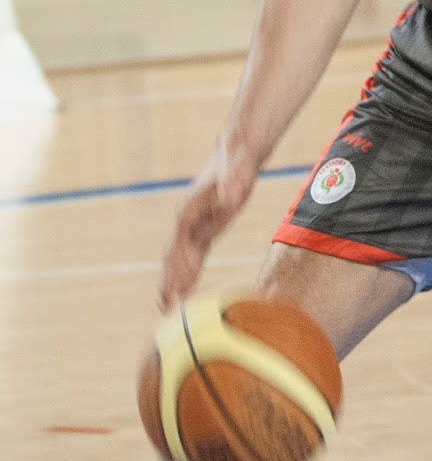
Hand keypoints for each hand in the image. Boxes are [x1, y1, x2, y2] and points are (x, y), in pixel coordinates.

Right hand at [159, 140, 257, 311]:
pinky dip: (186, 273)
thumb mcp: (237, 173)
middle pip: (174, 253)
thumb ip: (231, 186)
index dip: (178, 265)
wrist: (236, 153)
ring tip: (166, 307)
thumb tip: (227, 200)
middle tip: (165, 307)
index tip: (177, 287)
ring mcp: (194, 224)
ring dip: (173, 281)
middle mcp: (187, 218)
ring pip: (179, 257)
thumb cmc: (237, 162)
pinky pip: (192, 255)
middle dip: (169, 280)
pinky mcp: (204, 227)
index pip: (180, 242)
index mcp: (191, 208)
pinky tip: (183, 291)